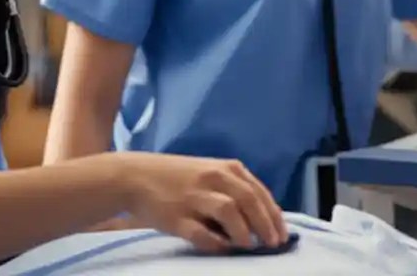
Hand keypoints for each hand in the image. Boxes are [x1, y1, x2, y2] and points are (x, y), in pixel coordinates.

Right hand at [116, 153, 287, 253]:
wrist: (135, 176)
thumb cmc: (177, 177)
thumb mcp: (209, 173)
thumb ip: (234, 189)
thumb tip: (263, 219)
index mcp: (225, 168)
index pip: (259, 193)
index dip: (274, 216)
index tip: (282, 234)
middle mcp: (212, 178)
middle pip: (249, 201)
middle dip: (266, 225)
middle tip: (272, 244)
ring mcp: (194, 197)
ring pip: (230, 212)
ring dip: (243, 232)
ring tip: (248, 245)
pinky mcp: (177, 217)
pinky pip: (202, 233)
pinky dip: (216, 243)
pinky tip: (222, 248)